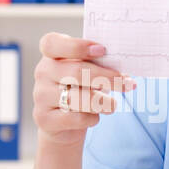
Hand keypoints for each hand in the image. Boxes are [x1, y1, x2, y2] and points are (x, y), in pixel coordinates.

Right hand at [33, 33, 135, 147]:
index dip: (77, 46)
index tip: (102, 50)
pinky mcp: (44, 118)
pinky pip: (75, 118)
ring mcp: (41, 96)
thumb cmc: (79, 90)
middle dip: (106, 77)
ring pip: (78, 98)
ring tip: (113, 105)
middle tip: (126, 83)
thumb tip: (124, 71)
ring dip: (102, 101)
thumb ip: (98, 65)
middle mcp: (42, 72)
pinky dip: (91, 118)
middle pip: (76, 71)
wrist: (62, 124)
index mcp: (51, 55)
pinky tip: (94, 116)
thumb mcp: (87, 73)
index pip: (53, 43)